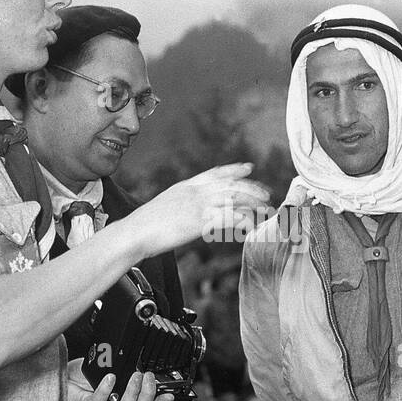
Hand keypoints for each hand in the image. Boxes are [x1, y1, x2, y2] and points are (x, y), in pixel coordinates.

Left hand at [66, 359, 172, 400]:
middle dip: (148, 394)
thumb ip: (125, 365)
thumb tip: (140, 354)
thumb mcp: (110, 367)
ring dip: (132, 394)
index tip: (170, 394)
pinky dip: (106, 391)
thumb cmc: (84, 376)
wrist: (62, 380)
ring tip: (134, 376)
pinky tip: (110, 378)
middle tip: (148, 376)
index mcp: (123, 398)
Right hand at [130, 163, 269, 255]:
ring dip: (253, 204)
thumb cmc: (145, 225)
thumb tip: (191, 210)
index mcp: (186, 186)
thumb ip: (182, 203)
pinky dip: (243, 221)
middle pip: (230, 184)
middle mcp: (195, 192)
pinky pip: (229, 218)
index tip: (249, 168)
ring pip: (234, 198)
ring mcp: (198, 205)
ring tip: (265, 210)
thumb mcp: (166, 205)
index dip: (234, 169)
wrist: (135, 232)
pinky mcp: (200, 221)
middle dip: (251, 188)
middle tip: (266, 195)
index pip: (215, 172)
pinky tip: (251, 226)